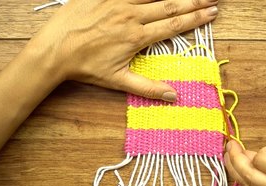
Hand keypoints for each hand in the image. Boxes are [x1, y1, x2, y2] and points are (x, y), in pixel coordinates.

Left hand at [30, 0, 218, 100]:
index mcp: (137, 36)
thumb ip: (149, 88)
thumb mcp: (118, 82)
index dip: (195, 19)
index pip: (174, 25)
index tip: (212, 12)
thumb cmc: (86, 67)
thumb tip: (174, 96)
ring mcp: (116, 2)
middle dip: (193, 1)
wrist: (53, 50)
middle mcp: (130, 15)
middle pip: (169, 5)